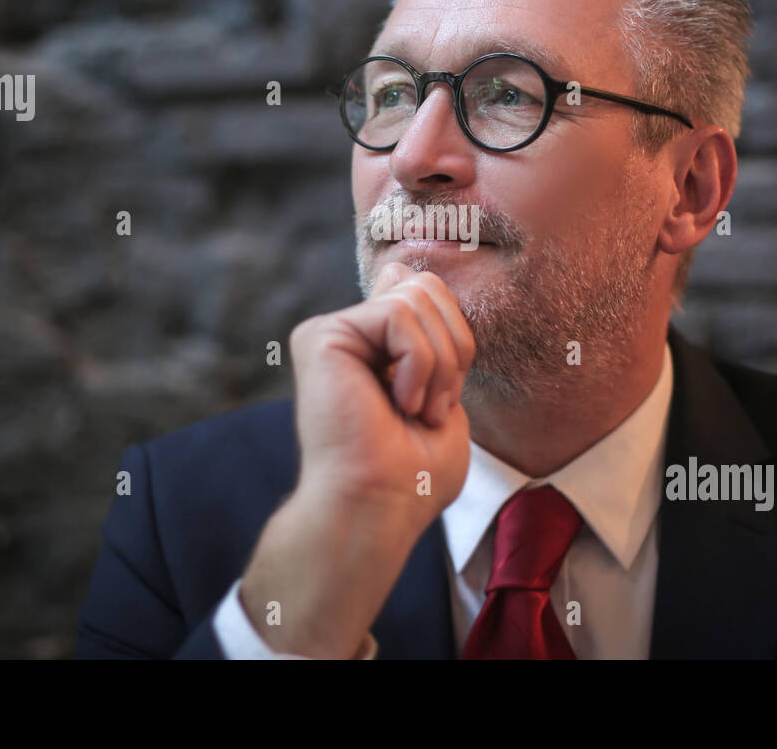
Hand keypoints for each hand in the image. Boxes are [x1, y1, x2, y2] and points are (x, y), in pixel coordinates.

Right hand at [236, 262, 474, 656]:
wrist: (380, 507)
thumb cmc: (413, 474)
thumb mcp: (440, 391)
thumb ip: (430, 336)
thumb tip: (397, 268)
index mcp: (375, 347)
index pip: (427, 292)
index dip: (452, 336)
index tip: (433, 402)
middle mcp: (349, 334)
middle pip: (428, 286)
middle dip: (454, 349)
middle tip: (430, 408)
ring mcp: (332, 333)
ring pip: (418, 296)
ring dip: (439, 364)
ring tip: (414, 410)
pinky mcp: (322, 336)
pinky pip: (399, 313)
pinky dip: (419, 364)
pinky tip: (396, 402)